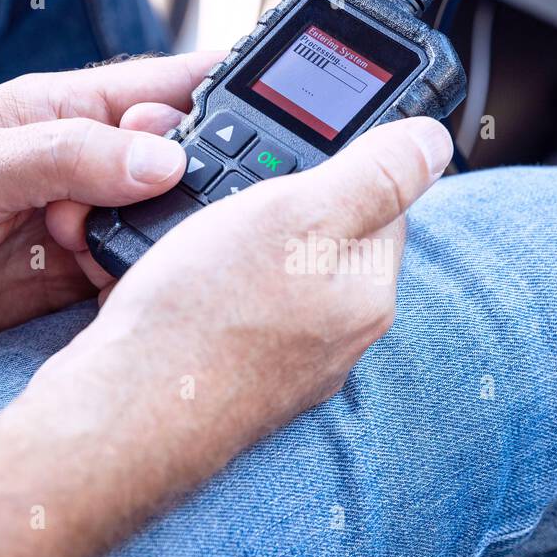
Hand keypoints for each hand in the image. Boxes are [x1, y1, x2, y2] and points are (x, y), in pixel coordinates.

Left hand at [0, 52, 222, 365]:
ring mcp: (88, 223)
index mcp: (68, 113)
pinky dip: (140, 286)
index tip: (281, 113)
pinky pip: (136, 277)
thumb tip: (165, 161)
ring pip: (168, 226)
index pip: (167, 92)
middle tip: (173, 210)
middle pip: (185, 165)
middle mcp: (89, 167)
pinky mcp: (77, 278)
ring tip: (98, 252)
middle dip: (200, 185)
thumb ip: (69, 160)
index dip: (226, 94)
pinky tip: (112, 290)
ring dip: (161, 243)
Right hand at [29, 116, 453, 469]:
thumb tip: (433, 142)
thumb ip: (374, 174)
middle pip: (323, 237)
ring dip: (236, 241)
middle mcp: (339, 336)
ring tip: (191, 234)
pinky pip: (232, 310)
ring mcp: (287, 364)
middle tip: (226, 192)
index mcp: (369, 293)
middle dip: (278, 204)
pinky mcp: (237, 380)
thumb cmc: (207, 316)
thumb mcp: (300, 214)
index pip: (383, 203)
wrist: (124, 415)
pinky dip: (206, 286)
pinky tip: (174, 283)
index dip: (339, 163)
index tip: (290, 150)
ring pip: (272, 273)